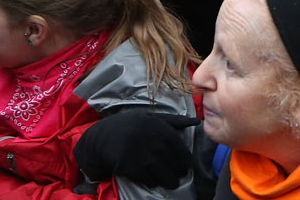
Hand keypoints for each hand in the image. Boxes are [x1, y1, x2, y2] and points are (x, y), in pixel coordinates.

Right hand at [74, 111, 199, 188]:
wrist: (102, 138)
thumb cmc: (130, 125)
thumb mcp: (151, 117)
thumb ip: (175, 120)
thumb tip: (197, 121)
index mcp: (161, 129)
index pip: (182, 150)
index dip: (185, 160)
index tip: (186, 164)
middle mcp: (154, 143)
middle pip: (175, 165)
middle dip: (179, 172)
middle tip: (179, 174)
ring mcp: (144, 157)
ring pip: (165, 175)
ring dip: (171, 181)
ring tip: (172, 182)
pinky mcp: (133, 170)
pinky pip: (150, 180)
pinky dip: (155, 182)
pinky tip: (155, 180)